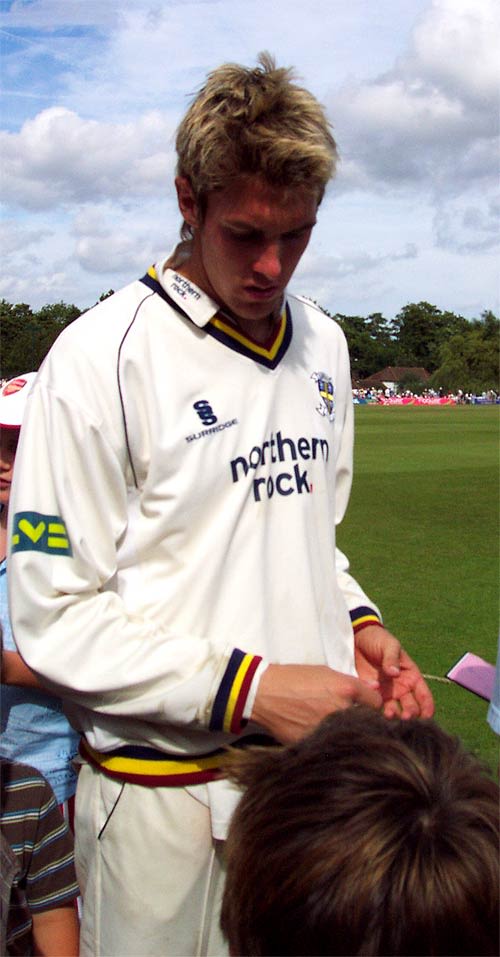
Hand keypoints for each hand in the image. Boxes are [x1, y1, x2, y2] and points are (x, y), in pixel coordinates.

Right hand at [250, 663, 382, 743]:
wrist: (265, 693)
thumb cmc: (294, 679)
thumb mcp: (325, 673)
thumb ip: (350, 684)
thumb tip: (372, 692)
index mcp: (346, 690)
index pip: (376, 703)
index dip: (372, 705)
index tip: (366, 707)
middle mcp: (341, 710)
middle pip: (367, 722)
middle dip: (363, 721)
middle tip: (352, 719)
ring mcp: (329, 728)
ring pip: (350, 736)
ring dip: (347, 734)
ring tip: (336, 729)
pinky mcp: (315, 742)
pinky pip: (331, 744)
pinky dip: (329, 742)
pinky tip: (321, 736)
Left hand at [354, 625, 433, 718]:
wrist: (356, 638)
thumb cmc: (378, 639)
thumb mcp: (389, 645)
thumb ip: (392, 658)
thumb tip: (395, 673)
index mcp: (411, 676)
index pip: (423, 695)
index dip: (427, 706)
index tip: (427, 716)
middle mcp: (401, 688)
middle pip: (410, 706)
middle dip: (410, 714)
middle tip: (405, 716)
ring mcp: (386, 693)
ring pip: (394, 710)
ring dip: (393, 715)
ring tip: (389, 714)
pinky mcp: (370, 694)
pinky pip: (375, 706)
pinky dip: (375, 709)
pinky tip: (373, 708)